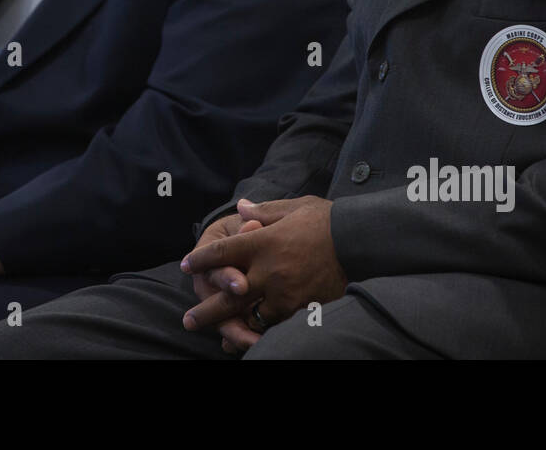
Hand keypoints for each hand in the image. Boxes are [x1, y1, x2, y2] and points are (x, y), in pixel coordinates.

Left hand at [181, 197, 346, 346]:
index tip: (186, 266)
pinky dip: (263, 331)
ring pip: (251, 316)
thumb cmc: (325, 220)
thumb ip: (263, 212)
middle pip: (228, 295)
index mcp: (263, 242)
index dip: (201, 260)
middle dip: (206, 310)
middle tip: (189, 321)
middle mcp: (270, 270)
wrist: (359, 240)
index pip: (222, 252)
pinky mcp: (303, 308)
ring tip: (220, 335)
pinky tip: (252, 337)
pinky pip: (277, 325)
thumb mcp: (293, 207)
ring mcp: (286, 293)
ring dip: (234, 325)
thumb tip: (242, 207)